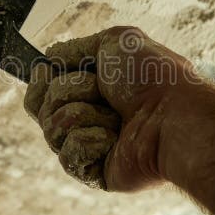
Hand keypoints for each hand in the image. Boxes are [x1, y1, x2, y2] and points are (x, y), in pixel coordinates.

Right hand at [24, 26, 200, 190]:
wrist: (173, 116)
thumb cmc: (153, 77)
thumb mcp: (114, 41)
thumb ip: (76, 47)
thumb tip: (48, 58)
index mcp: (94, 88)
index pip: (43, 89)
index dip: (41, 80)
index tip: (47, 71)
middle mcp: (89, 116)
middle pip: (40, 109)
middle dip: (66, 92)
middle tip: (101, 91)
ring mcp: (90, 145)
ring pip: (52, 130)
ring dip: (81, 115)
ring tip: (114, 117)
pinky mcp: (94, 172)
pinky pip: (67, 157)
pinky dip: (88, 141)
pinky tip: (112, 139)